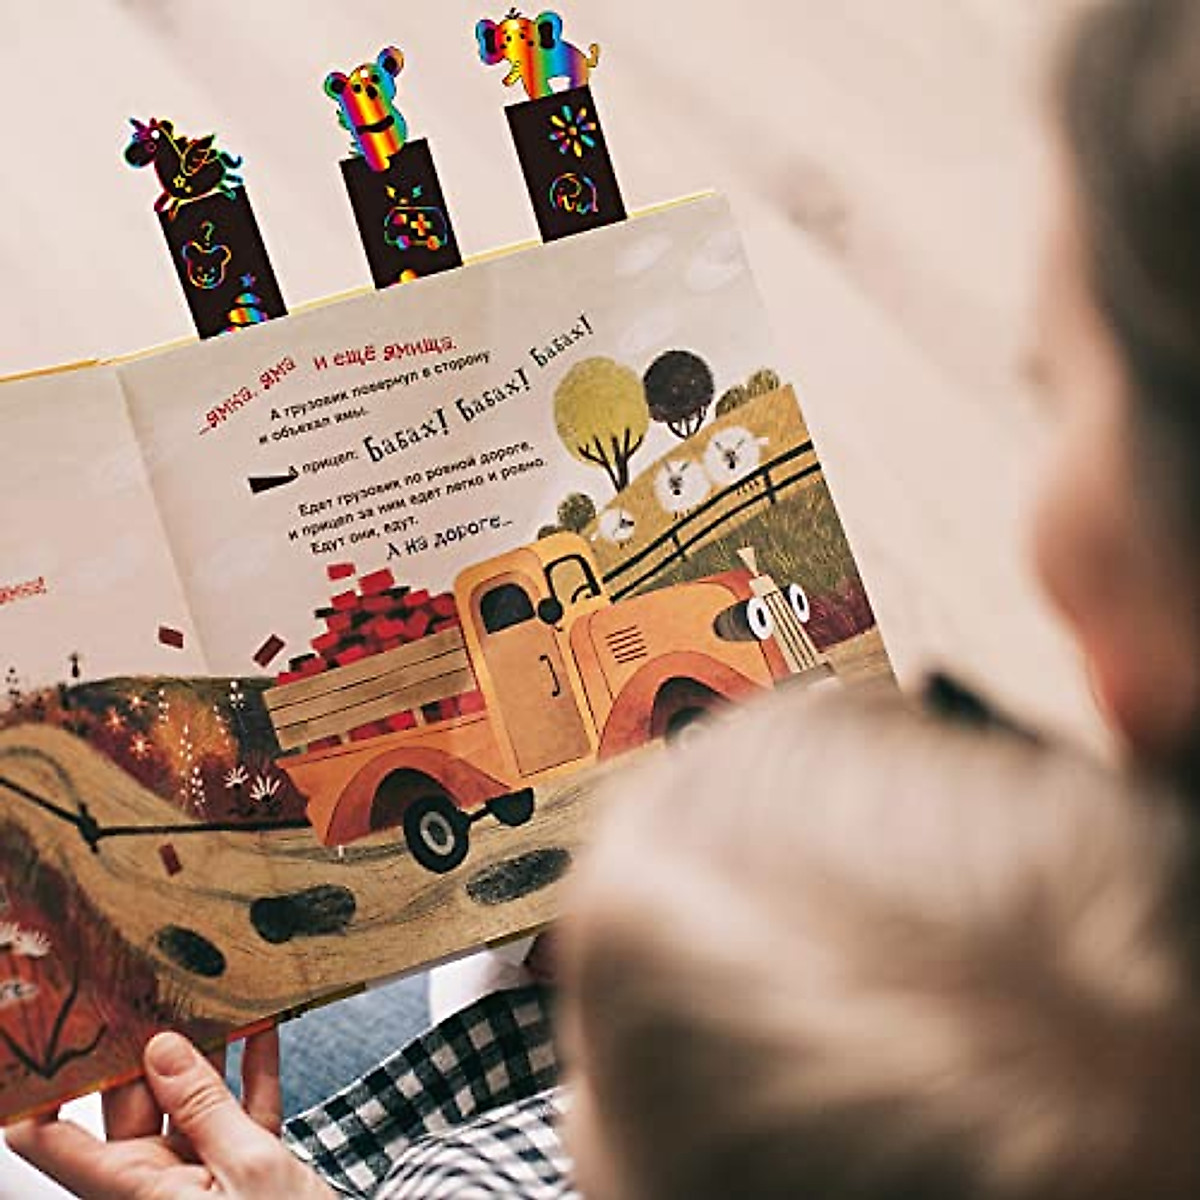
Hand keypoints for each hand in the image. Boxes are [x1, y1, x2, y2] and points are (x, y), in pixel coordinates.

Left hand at [6, 1029, 333, 1198]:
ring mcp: (204, 1178)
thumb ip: (205, 1107)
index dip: (39, 1093)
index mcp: (138, 1192)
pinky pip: (240, 1112)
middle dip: (142, 1049)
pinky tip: (262, 1030)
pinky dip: (252, 1071)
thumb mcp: (248, 1166)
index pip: (54, 1142)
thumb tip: (163, 1052)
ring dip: (208, 1052)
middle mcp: (159, 1185)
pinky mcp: (247, 1172)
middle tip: (152, 987)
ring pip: (191, 1102)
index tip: (44, 1037)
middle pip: (132, 1105)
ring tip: (214, 997)